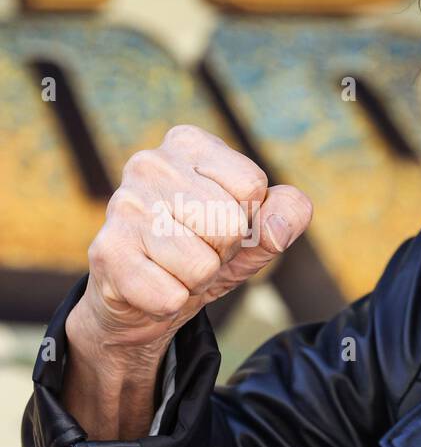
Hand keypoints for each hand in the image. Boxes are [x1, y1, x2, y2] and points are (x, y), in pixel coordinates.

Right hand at [71, 123, 311, 358]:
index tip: (222, 222)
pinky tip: (152, 284)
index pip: (252, 185)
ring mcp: (124, 205)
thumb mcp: (258, 230)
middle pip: (230, 225)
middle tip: (197, 249)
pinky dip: (170, 302)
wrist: (141, 296)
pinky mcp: (106, 251)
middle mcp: (150, 164)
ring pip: (202, 265)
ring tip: (174, 267)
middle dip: (223, 252)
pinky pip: (170, 295)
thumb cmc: (204, 250)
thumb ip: (287, 215)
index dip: (248, 218)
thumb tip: (274, 226)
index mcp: (189, 144)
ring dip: (197, 280)